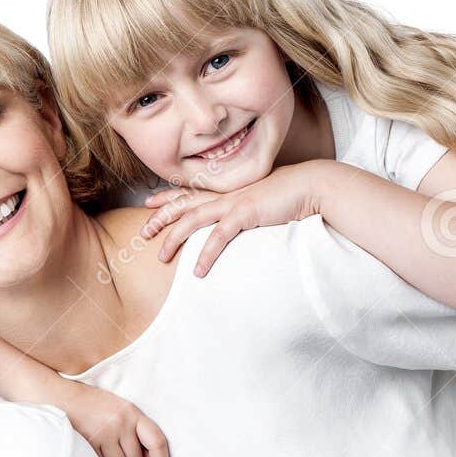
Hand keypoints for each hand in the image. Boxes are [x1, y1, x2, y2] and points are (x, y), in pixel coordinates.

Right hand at [53, 382, 168, 456]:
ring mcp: (103, 434)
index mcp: (132, 412)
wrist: (62, 397)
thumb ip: (135, 431)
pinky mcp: (88, 443)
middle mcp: (120, 423)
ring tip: (100, 447)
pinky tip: (91, 451)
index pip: (157, 441)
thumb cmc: (92, 405)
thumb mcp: (119, 409)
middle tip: (113, 447)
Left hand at [142, 162, 328, 276]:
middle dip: (160, 217)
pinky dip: (206, 254)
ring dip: (174, 239)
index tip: (149, 202)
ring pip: (192, 220)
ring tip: (161, 257)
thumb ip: (244, 207)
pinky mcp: (245, 214)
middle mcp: (225, 194)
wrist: (313, 185)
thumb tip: (237, 219)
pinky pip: (218, 237)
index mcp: (227, 190)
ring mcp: (233, 203)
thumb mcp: (260, 199)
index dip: (167, 197)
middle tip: (143, 232)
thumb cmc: (289, 194)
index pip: (190, 192)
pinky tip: (198, 271)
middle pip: (183, 205)